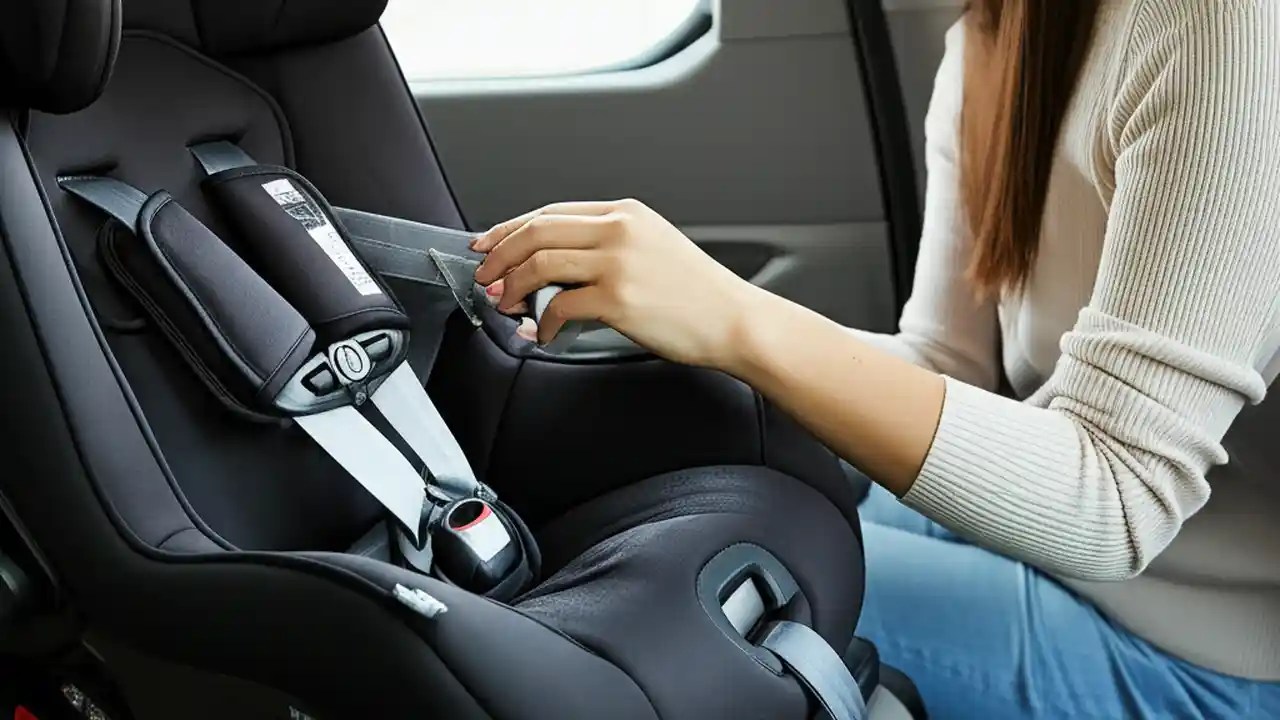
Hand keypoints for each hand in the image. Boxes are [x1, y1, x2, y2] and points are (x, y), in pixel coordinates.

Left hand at [472, 199, 758, 367]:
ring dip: (513, 288)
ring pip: (541, 264)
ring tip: (506, 306)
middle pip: (537, 231)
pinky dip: (542, 324)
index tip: (489, 245)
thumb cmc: (697, 294)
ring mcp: (618, 263)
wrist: (734, 321)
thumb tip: (552, 266)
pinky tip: (543, 334)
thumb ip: (607, 246)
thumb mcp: (653, 248)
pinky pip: (559, 307)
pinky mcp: (618, 299)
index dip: (511, 229)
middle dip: (500, 255)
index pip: (551, 212)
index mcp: (626, 213)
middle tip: (484, 277)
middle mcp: (620, 230)